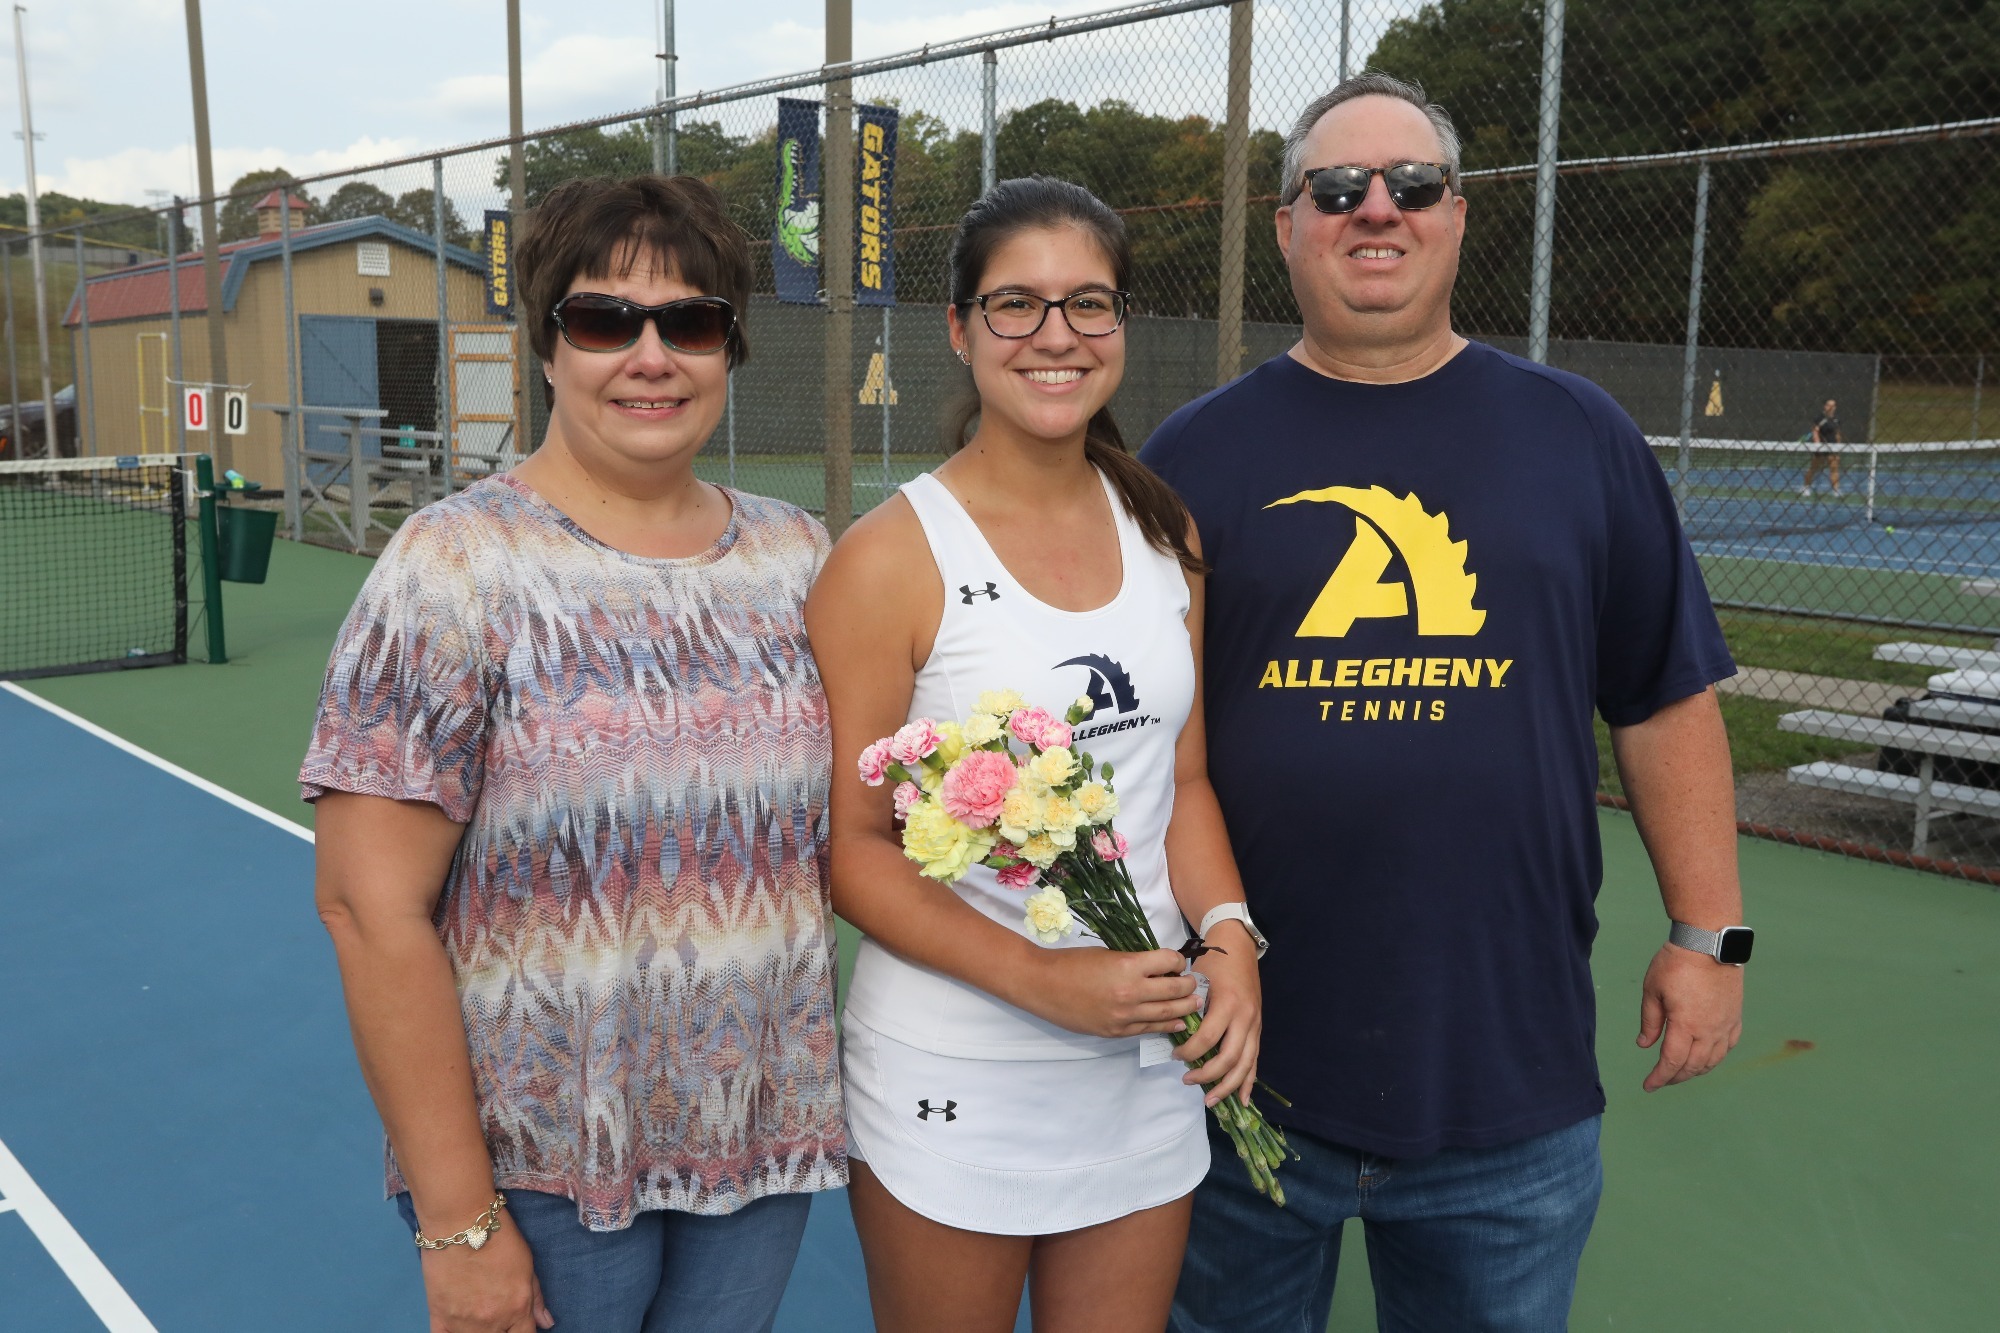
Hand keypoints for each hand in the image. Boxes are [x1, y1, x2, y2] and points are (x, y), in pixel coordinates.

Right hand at [419, 1215, 553, 1332]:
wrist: (461, 1222)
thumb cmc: (499, 1237)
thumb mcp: (527, 1264)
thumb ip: (536, 1298)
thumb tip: (546, 1324)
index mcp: (517, 1308)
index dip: (523, 1332)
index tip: (518, 1326)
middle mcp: (492, 1320)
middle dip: (502, 1330)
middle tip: (498, 1314)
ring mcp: (462, 1322)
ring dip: (480, 1331)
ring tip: (479, 1314)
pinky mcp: (438, 1316)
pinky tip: (459, 1326)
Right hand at [1020, 946, 1199, 1038]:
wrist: (1043, 985)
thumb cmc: (1073, 963)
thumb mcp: (1108, 954)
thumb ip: (1135, 963)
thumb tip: (1160, 968)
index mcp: (1129, 966)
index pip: (1170, 961)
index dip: (1178, 960)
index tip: (1179, 962)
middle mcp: (1131, 992)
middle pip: (1175, 990)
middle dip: (1190, 986)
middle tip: (1195, 984)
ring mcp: (1124, 1016)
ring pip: (1167, 1014)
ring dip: (1185, 1008)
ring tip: (1195, 1004)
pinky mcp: (1116, 1031)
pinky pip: (1149, 1030)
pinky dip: (1167, 1026)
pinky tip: (1178, 1023)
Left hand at [1177, 921, 1261, 1107]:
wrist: (1239, 946)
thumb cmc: (1214, 961)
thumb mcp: (1198, 978)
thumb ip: (1189, 1006)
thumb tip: (1174, 1032)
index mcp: (1228, 1004)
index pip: (1208, 1039)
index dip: (1189, 1052)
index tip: (1175, 1055)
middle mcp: (1246, 1018)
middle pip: (1229, 1058)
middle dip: (1207, 1075)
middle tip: (1187, 1081)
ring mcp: (1255, 1025)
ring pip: (1245, 1065)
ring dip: (1227, 1086)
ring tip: (1210, 1100)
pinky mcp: (1258, 1029)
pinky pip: (1255, 1061)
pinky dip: (1248, 1081)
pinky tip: (1242, 1100)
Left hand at [1636, 943, 1743, 1091]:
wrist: (1709, 942)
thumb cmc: (1676, 963)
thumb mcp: (1652, 991)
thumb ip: (1650, 1021)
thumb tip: (1644, 1045)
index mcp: (1686, 1026)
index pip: (1672, 1062)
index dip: (1660, 1077)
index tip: (1648, 1086)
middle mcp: (1710, 1030)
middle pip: (1694, 1066)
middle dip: (1676, 1077)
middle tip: (1661, 1080)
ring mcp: (1726, 1024)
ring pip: (1713, 1059)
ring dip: (1697, 1070)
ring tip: (1681, 1072)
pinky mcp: (1735, 1015)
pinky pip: (1728, 1045)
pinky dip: (1716, 1057)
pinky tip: (1707, 1056)